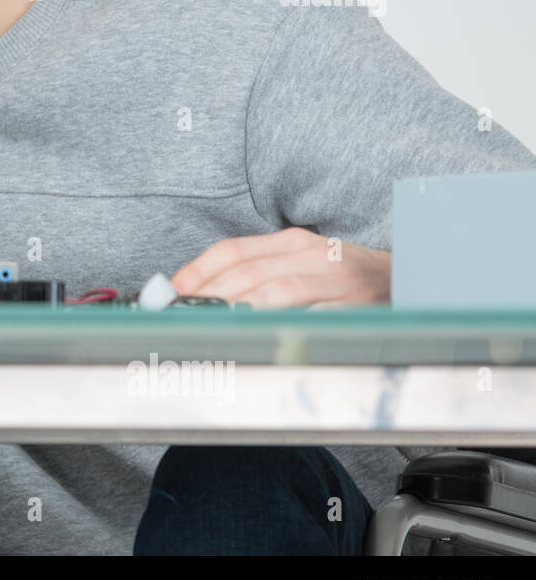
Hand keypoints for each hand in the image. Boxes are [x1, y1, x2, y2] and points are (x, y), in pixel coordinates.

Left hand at [167, 226, 390, 309]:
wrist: (408, 279)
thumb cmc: (343, 278)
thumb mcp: (298, 264)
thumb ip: (254, 274)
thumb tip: (199, 294)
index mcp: (291, 242)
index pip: (232, 250)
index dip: (198, 271)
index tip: (171, 291)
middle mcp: (312, 254)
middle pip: (248, 273)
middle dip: (210, 297)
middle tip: (183, 317)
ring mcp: (336, 279)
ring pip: (277, 293)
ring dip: (239, 312)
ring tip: (212, 328)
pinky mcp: (358, 306)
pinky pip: (314, 317)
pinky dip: (284, 327)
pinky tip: (260, 338)